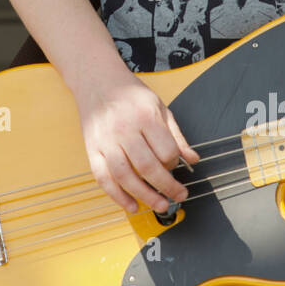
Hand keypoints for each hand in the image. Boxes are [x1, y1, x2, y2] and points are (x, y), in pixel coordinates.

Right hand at [76, 77, 200, 214]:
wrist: (97, 80)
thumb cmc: (129, 94)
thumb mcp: (159, 107)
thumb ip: (176, 135)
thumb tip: (192, 159)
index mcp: (145, 116)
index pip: (166, 150)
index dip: (174, 162)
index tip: (175, 165)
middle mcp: (124, 129)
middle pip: (148, 167)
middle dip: (166, 187)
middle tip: (177, 196)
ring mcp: (106, 141)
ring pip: (125, 176)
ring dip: (144, 196)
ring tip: (159, 205)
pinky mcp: (92, 149)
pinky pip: (103, 178)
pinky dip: (116, 196)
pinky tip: (131, 205)